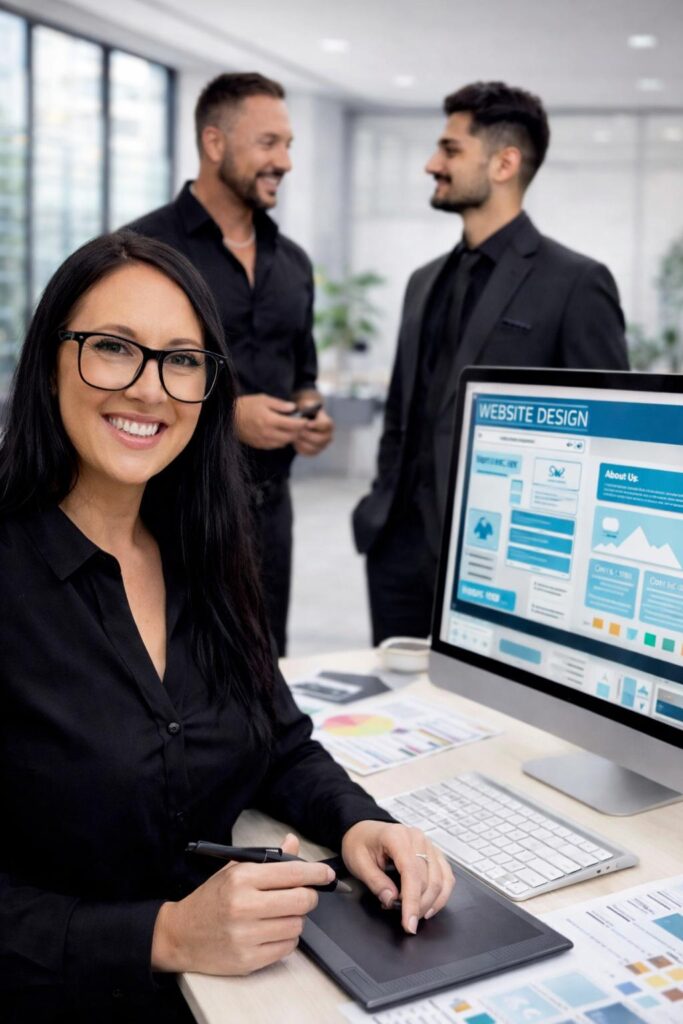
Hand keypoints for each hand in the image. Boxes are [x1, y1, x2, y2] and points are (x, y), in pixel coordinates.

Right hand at [151, 833, 332, 975]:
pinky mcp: (248, 959)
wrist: (181, 934)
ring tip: (279, 915)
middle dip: (308, 897)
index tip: (327, 875)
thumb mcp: (234, 870)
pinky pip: (287, 948)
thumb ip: (267, 858)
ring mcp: (246, 935)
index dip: (316, 874)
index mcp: (242, 878)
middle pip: (301, 901)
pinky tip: (272, 931)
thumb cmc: (211, 899)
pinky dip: (286, 939)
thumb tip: (292, 842)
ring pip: (297, 925)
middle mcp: (245, 905)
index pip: (292, 873)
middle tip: (302, 896)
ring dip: (295, 919)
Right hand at [235, 394, 306, 449]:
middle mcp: (268, 432)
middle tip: (301, 425)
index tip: (306, 419)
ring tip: (291, 429)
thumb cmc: (246, 405)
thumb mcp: (264, 399)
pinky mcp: (259, 445)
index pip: (293, 424)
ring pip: (284, 442)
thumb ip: (280, 405)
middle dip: (299, 431)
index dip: (302, 423)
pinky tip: (281, 434)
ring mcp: (263, 440)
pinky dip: (281, 441)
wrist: (229, 418)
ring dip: (290, 437)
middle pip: (291, 436)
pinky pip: (276, 446)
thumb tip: (294, 408)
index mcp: (270, 419)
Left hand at [293, 407, 333, 455]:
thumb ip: (307, 406)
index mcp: (328, 424)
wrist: (304, 421)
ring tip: (293, 435)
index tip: (307, 423)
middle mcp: (328, 436)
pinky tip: (294, 441)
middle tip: (296, 430)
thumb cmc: (306, 411)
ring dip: (301, 442)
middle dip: (306, 435)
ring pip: (312, 448)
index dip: (316, 425)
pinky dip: (299, 448)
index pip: (326, 425)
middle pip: (319, 439)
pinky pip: (307, 453)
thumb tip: (304, 408)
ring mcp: (322, 446)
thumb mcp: (308, 405)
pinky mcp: (315, 452)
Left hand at [341, 821, 453, 934]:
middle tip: (405, 921)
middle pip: (429, 879)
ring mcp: (428, 845)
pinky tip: (430, 907)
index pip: (412, 873)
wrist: (364, 830)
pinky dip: (441, 895)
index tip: (409, 923)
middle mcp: (417, 838)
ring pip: (441, 880)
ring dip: (431, 903)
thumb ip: (375, 882)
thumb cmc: (360, 843)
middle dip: (419, 906)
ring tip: (415, 915)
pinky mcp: (434, 854)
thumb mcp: (358, 862)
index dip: (412, 901)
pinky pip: (446, 876)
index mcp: (397, 837)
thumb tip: (391, 900)